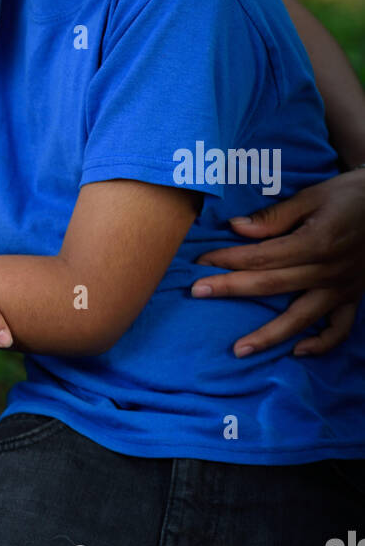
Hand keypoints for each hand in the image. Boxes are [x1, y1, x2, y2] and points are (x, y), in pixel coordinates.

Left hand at [190, 170, 364, 356]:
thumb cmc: (350, 195)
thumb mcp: (312, 196)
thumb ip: (275, 216)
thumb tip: (237, 228)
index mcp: (315, 243)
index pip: (262, 256)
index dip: (228, 260)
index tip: (200, 262)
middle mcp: (328, 271)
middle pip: (272, 285)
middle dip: (232, 290)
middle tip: (197, 294)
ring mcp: (343, 288)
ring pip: (302, 318)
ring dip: (269, 335)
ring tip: (240, 349)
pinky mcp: (355, 296)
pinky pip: (340, 328)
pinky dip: (321, 344)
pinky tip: (298, 350)